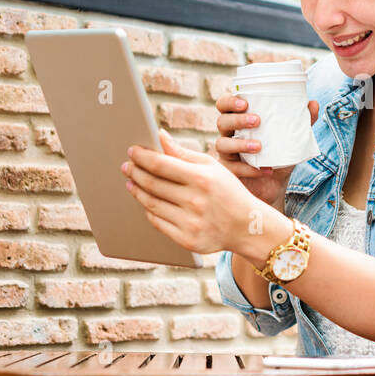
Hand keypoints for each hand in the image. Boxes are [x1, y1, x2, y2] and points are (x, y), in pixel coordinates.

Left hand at [122, 127, 273, 254]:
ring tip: (132, 182)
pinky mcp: (187, 240)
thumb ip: (183, 153)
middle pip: (152, 184)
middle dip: (135, 172)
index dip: (142, 156)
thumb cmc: (228, 192)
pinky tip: (146, 201)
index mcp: (202, 179)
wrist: (247, 226)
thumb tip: (159, 135)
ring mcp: (190, 222)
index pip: (160, 164)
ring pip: (151, 203)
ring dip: (137, 191)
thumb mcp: (212, 167)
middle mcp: (195, 201)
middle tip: (127, 166)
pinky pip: (158, 222)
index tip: (132, 151)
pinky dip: (148, 210)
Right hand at [215, 93, 319, 209]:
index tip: (245, 103)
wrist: (275, 185)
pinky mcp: (229, 171)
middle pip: (222, 121)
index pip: (224, 105)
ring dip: (240, 144)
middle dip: (237, 119)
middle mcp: (229, 135)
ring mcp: (226, 154)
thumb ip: (302, 121)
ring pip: (222, 144)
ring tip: (259, 146)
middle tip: (257, 120)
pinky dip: (249, 169)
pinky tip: (266, 169)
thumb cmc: (278, 155)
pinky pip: (233, 168)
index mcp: (239, 121)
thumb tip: (313, 103)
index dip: (229, 102)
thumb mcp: (291, 138)